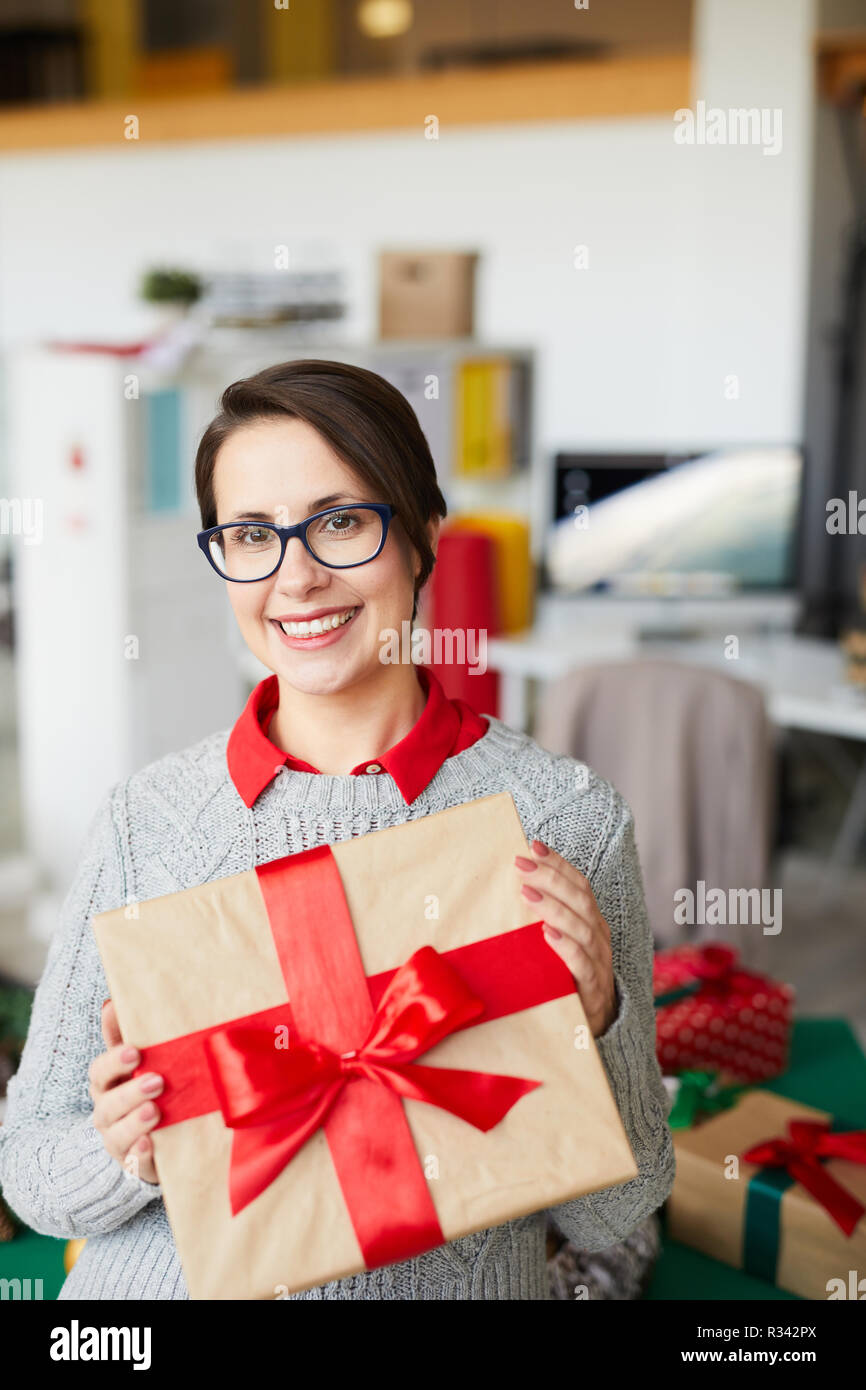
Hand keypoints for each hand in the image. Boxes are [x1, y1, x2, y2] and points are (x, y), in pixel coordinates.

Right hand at [89, 1000, 160, 1184]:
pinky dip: (140, 1154)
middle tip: (157, 1080)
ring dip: (134, 1122)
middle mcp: (107, 1112)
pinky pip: (133, 1162)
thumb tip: (111, 1001)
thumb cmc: (147, 1089)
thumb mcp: (139, 1063)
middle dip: (129, 1092)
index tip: (134, 1051)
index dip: (114, 1061)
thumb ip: (125, 1036)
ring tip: (154, 1111)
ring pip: (116, 1134)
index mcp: (107, 1085)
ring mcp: (118, 1140)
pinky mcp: (134, 1164)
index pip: (100, 1071)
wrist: (156, 1139)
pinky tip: (151, 1144)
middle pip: (107, 1103)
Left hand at [514, 840, 617, 1038]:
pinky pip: (582, 965)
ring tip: (528, 893)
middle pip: (580, 900)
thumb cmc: (567, 977)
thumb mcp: (555, 945)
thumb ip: (540, 920)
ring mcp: (599, 962)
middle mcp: (598, 936)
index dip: (558, 863)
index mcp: (590, 921)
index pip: (578, 884)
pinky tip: (547, 935)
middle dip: (551, 878)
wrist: (591, 1026)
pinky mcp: (592, 990)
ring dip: (554, 908)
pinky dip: (566, 947)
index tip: (533, 845)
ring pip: (583, 928)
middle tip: (520, 864)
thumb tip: (509, 889)